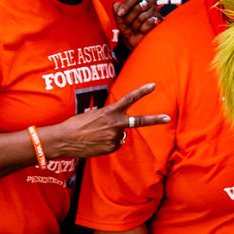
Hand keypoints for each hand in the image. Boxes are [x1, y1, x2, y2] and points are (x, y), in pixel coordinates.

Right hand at [42, 82, 171, 158]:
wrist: (65, 139)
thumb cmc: (77, 124)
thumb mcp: (94, 114)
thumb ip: (109, 117)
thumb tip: (119, 128)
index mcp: (110, 112)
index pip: (129, 99)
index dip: (142, 91)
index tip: (153, 85)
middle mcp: (116, 124)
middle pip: (139, 121)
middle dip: (155, 120)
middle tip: (168, 118)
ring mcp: (115, 137)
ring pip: (121, 135)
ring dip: (112, 135)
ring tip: (96, 135)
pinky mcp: (112, 148)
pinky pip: (114, 144)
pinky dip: (108, 143)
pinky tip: (96, 142)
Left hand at [113, 0, 163, 51]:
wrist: (135, 40)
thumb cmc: (128, 26)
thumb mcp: (120, 18)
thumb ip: (116, 10)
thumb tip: (116, 5)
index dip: (126, 5)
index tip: (120, 14)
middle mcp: (150, 1)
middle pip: (137, 8)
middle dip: (129, 19)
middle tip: (128, 24)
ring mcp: (156, 10)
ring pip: (142, 17)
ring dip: (135, 26)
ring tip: (135, 28)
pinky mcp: (159, 20)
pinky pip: (148, 23)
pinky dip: (142, 29)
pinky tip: (142, 30)